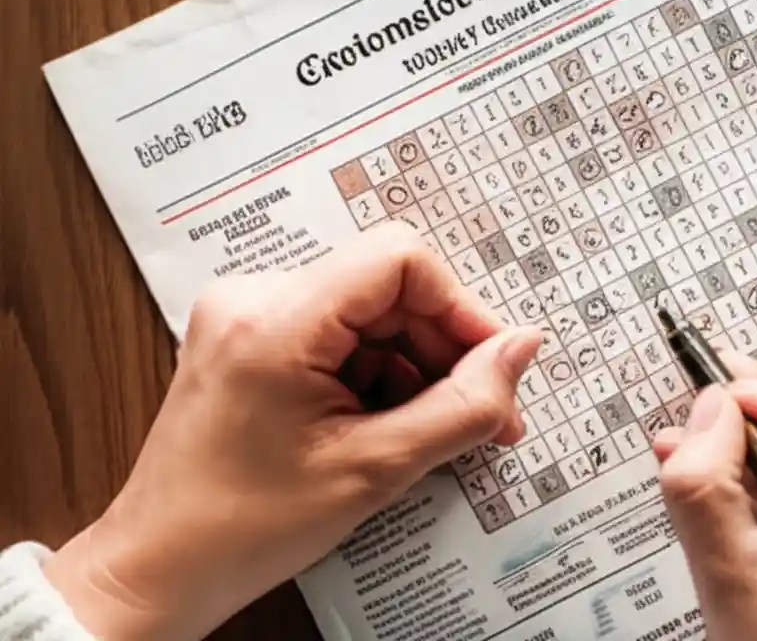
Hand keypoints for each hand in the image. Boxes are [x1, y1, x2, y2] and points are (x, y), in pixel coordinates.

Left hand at [43, 223, 542, 640]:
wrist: (160, 569)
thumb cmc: (241, 529)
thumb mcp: (374, 469)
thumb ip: (462, 405)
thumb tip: (523, 347)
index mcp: (274, 320)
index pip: (399, 260)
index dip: (461, 308)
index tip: (494, 365)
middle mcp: (256, 299)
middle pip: (390, 288)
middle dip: (445, 350)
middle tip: (484, 416)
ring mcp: (251, 317)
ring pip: (372, 314)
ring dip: (415, 369)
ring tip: (432, 433)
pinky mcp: (255, 339)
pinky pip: (343, 336)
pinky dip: (380, 377)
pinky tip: (390, 428)